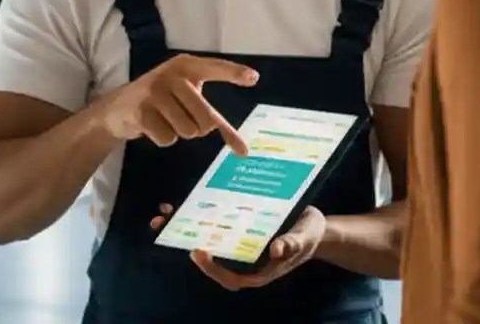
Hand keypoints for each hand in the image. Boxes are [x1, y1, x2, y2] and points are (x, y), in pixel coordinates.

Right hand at [99, 54, 257, 155]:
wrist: (118, 107)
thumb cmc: (163, 101)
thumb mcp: (189, 100)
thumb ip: (216, 119)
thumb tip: (244, 152)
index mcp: (188, 66)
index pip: (215, 68)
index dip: (234, 73)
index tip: (254, 78)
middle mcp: (172, 73)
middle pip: (205, 119)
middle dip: (199, 128)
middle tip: (182, 117)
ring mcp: (155, 90)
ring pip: (187, 131)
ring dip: (178, 133)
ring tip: (164, 118)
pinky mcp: (141, 110)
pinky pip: (167, 139)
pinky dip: (162, 138)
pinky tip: (150, 124)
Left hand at [150, 203, 326, 290]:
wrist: (312, 224)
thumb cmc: (309, 234)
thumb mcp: (304, 236)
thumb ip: (292, 244)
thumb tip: (275, 250)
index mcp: (259, 270)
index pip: (230, 277)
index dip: (213, 269)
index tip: (200, 251)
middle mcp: (244, 260)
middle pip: (213, 261)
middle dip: (189, 245)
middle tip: (169, 227)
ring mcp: (239, 246)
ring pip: (210, 242)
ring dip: (188, 229)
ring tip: (168, 213)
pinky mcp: (238, 231)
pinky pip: (216, 227)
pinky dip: (201, 216)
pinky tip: (188, 201)